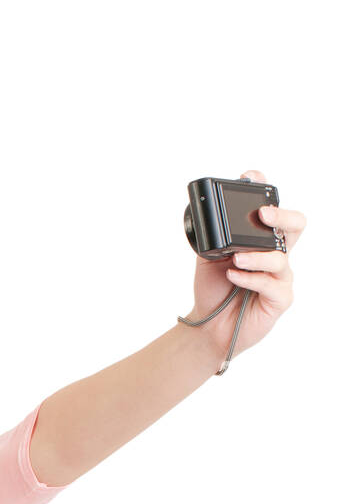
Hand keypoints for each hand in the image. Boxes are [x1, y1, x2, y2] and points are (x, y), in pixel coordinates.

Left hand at [183, 168, 305, 362]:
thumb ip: (216, 237)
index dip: (266, 190)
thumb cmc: (214, 290)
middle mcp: (275, 254)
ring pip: (280, 256)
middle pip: (295, 225)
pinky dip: (252, 278)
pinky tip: (235, 276)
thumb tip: (214, 219)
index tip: (249, 177)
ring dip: (257, 255)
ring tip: (236, 258)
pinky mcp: (280, 299)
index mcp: (261, 239)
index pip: (272, 209)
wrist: (208, 326)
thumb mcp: (209, 257)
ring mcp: (280, 276)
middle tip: (264, 214)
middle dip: (282, 215)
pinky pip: (272, 284)